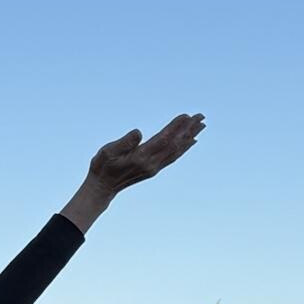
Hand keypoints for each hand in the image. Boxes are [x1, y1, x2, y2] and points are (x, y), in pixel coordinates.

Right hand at [60, 112, 204, 233]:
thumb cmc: (102, 167)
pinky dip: (184, 148)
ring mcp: (154, 168)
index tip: (187, 115)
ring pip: (177, 151)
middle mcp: (151, 164)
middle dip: (189, 129)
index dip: (176, 127)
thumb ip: (123, 142)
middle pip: (175, 145)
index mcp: (140, 158)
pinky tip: (191, 141)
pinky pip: (173, 157)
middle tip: (202, 116)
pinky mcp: (154, 169)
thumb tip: (139, 132)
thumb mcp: (106, 152)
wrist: (102, 188)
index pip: (163, 140)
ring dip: (190, 137)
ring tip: (201, 125)